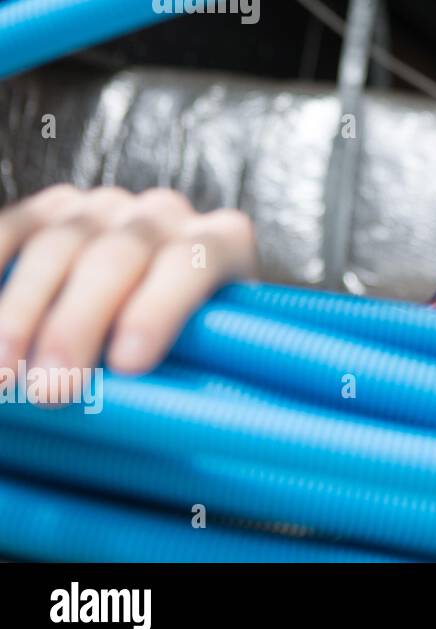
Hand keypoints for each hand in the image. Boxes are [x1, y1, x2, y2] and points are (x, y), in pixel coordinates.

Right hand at [0, 185, 255, 387]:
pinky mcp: (47, 209)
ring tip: (4, 376)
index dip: (160, 308)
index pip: (194, 261)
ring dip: (22, 312)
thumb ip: (199, 365)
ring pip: (58, 245)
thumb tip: (172, 420)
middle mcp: (162, 215)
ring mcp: (102, 208)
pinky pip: (11, 230)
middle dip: (79, 323)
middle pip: (118, 255)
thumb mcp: (215, 350)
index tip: (128, 364)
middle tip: (51, 389)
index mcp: (220, 241)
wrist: (159, 300)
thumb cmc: (194, 341)